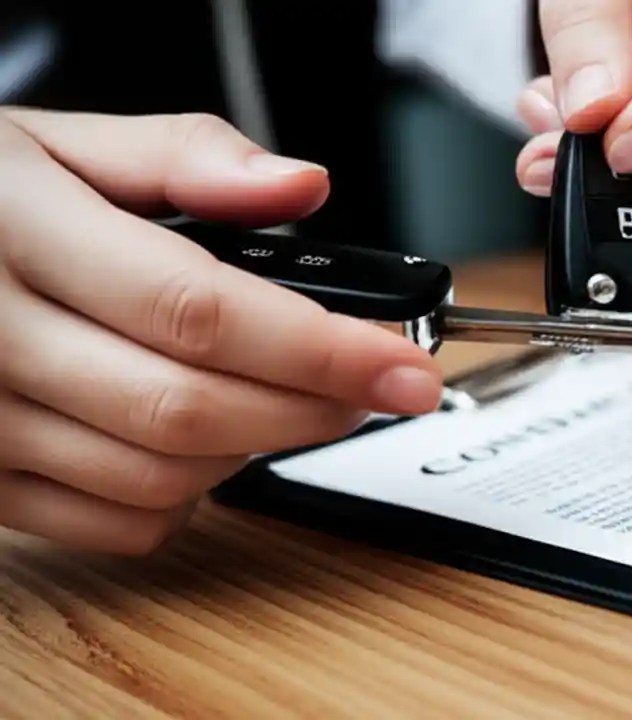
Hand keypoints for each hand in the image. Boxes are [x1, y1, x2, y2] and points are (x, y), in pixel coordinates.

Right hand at [0, 109, 442, 553]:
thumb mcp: (63, 143)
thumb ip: (187, 156)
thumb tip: (301, 186)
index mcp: (18, 230)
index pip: (199, 310)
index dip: (321, 349)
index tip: (405, 366)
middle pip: (190, 408)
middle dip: (313, 407)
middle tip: (376, 385)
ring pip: (160, 477)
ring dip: (258, 447)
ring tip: (293, 398)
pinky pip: (115, 524)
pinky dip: (191, 498)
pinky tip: (206, 440)